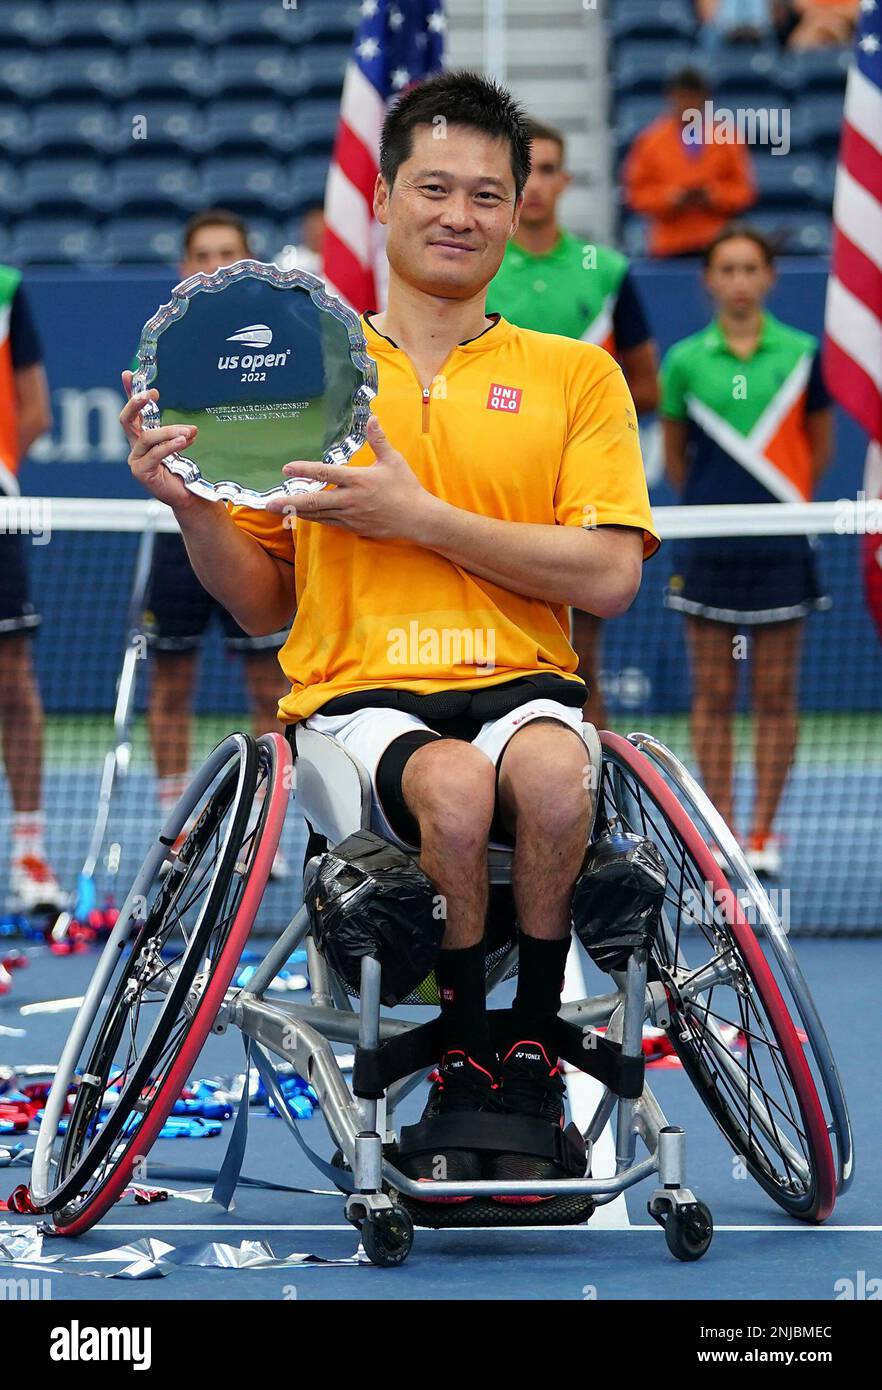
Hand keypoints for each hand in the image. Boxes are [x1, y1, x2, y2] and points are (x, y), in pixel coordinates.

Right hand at [120, 370, 203, 513]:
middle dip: (137, 403)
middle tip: (152, 394)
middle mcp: (136, 447)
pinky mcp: (141, 472)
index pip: (133, 411)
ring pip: (147, 437)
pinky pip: (155, 454)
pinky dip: (169, 446)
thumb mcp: (183, 445)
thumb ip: (181, 433)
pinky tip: (183, 441)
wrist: (190, 497)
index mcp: (143, 438)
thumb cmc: (185, 471)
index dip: (129, 392)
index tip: (128, 373)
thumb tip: (191, 427)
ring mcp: (136, 460)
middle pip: (127, 419)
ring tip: (189, 431)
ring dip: (169, 431)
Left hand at [267, 415, 440, 541]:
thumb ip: (379, 440)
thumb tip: (372, 417)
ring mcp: (350, 516)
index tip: (286, 468)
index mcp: (358, 480)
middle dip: (290, 502)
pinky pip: (328, 523)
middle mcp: (350, 500)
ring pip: (318, 515)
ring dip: (297, 512)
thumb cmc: (406, 487)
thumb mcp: (393, 460)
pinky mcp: (353, 528)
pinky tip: (302, 515)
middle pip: (314, 502)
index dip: (305, 470)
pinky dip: (314, 519)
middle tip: (269, 503)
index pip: (326, 473)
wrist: (417, 519)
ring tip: (279, 509)